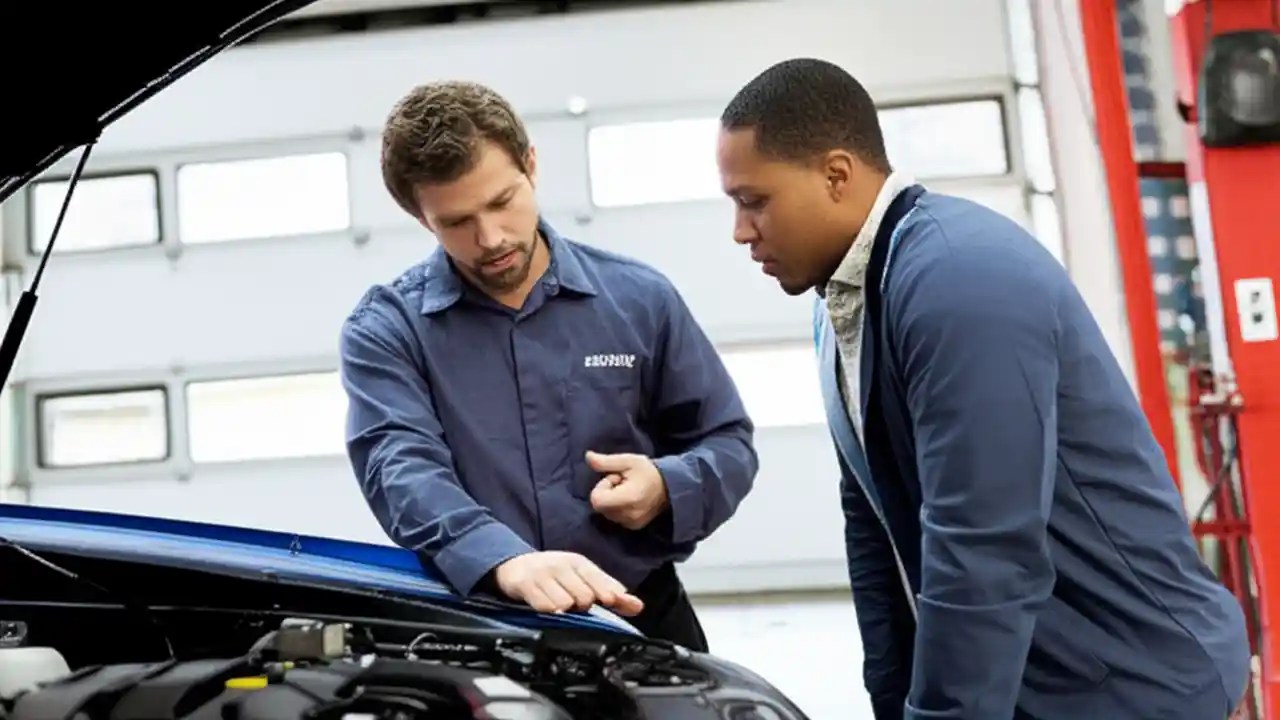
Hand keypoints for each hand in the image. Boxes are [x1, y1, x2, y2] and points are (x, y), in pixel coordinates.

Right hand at [493, 550, 644, 616]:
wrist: (513, 565)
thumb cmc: (552, 575)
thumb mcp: (580, 577)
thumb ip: (608, 591)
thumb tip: (637, 606)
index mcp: (578, 562)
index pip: (598, 579)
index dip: (608, 593)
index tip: (610, 602)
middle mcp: (561, 565)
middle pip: (585, 596)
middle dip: (582, 605)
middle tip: (573, 604)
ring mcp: (543, 574)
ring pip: (566, 603)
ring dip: (564, 610)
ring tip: (557, 604)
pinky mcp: (526, 585)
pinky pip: (545, 607)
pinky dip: (547, 610)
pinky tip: (544, 607)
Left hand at [585, 451, 668, 529]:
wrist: (671, 487)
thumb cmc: (648, 471)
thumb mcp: (628, 461)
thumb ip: (606, 461)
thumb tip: (587, 456)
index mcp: (628, 498)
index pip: (597, 500)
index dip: (601, 487)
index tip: (615, 479)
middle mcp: (628, 515)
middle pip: (600, 506)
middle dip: (607, 493)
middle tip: (622, 483)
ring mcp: (631, 523)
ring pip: (606, 513)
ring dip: (612, 501)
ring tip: (627, 491)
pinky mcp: (633, 527)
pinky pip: (615, 518)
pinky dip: (617, 509)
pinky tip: (630, 500)